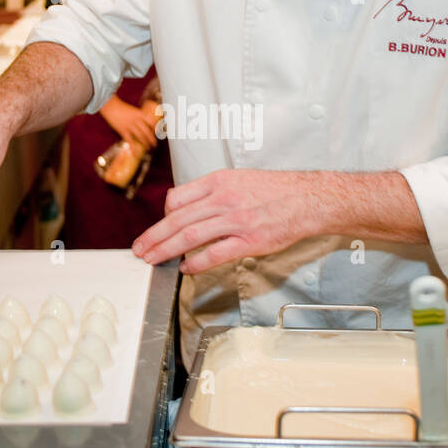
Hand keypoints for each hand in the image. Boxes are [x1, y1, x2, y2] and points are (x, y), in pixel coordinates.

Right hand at [99, 97, 157, 149]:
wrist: (111, 106)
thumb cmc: (121, 107)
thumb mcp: (133, 110)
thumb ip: (138, 117)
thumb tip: (143, 124)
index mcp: (140, 114)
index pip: (151, 122)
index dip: (156, 129)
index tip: (158, 134)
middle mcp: (137, 120)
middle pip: (147, 132)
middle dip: (152, 139)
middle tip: (155, 144)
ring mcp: (130, 126)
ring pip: (140, 137)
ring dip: (145, 144)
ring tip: (148, 148)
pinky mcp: (123, 130)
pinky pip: (130, 141)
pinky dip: (133, 148)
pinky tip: (135, 154)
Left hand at [132, 169, 321, 273]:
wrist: (308, 199)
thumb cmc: (276, 190)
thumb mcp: (239, 179)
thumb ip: (213, 192)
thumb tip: (188, 207)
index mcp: (219, 181)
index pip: (178, 198)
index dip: (163, 216)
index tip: (157, 227)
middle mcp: (224, 199)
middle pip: (177, 219)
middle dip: (153, 236)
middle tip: (139, 249)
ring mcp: (236, 220)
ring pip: (189, 236)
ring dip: (165, 250)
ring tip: (152, 259)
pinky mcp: (249, 240)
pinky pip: (215, 254)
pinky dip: (196, 262)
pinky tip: (186, 268)